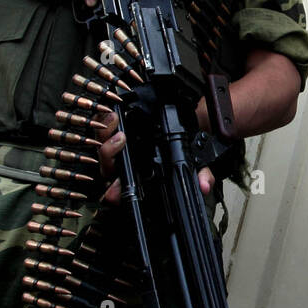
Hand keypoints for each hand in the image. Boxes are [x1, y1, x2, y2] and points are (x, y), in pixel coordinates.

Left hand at [95, 111, 213, 205]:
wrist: (187, 123)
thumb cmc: (187, 145)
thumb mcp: (198, 160)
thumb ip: (202, 174)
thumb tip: (205, 185)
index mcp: (142, 177)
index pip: (123, 189)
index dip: (115, 192)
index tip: (113, 193)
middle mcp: (128, 164)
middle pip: (107, 165)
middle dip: (109, 154)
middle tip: (120, 141)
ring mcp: (120, 147)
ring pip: (102, 145)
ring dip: (106, 134)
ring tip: (117, 122)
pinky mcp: (118, 128)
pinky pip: (103, 127)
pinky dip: (105, 121)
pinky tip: (114, 114)